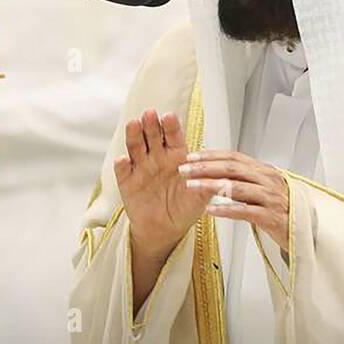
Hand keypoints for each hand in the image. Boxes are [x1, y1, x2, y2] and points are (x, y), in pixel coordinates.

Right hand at [116, 110, 217, 262]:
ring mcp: (141, 167)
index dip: (171, 126)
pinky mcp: (127, 182)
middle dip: (151, 124)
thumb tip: (221, 178)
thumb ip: (208, 186)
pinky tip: (122, 159)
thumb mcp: (199, 198)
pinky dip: (122, 165)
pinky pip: (123, 171)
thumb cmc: (184, 208)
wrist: (164, 229)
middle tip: (150, 114)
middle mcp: (157, 157)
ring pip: (136, 147)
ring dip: (134, 135)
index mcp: (176, 156)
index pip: (174, 137)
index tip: (169, 117)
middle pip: (153, 136)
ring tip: (133, 124)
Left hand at [179, 149, 289, 255]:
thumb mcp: (265, 189)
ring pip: (236, 187)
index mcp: (264, 171)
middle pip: (232, 168)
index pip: (234, 157)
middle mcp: (268, 180)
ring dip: (209, 185)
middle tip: (184, 169)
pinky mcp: (271, 217)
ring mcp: (270, 198)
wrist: (308, 231)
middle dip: (204, 167)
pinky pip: (244, 211)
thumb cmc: (283, 210)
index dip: (211, 155)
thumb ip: (246, 179)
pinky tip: (209, 210)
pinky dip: (225, 210)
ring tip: (190, 186)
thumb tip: (219, 170)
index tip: (191, 156)